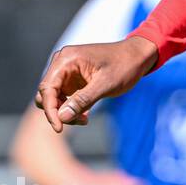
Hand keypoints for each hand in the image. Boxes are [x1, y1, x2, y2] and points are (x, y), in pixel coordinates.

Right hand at [35, 37, 157, 133]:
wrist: (138, 56)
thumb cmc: (125, 66)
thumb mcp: (106, 84)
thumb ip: (83, 100)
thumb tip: (61, 117)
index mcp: (66, 60)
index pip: (47, 88)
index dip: (50, 110)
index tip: (59, 128)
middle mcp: (62, 64)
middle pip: (47, 94)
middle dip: (59, 112)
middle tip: (81, 121)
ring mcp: (67, 72)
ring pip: (55, 98)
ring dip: (66, 112)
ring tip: (85, 119)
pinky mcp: (73, 80)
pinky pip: (64, 98)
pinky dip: (72, 108)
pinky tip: (85, 115)